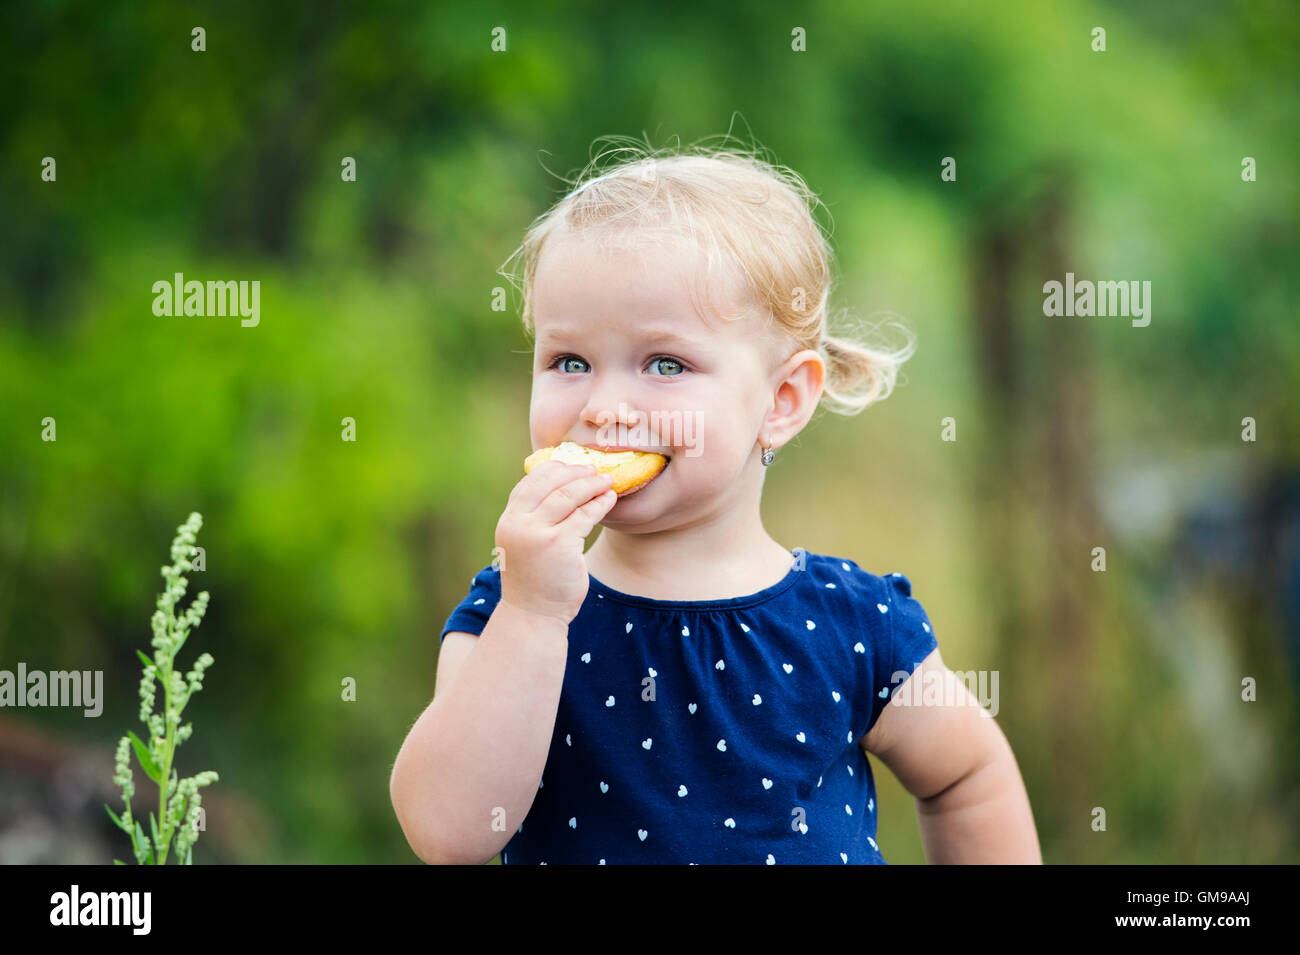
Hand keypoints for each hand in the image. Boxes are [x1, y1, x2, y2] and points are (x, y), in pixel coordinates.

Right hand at [494, 460, 617, 624]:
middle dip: (576, 472)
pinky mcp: (560, 545)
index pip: (530, 482)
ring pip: (569, 495)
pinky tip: (610, 499)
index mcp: (509, 520)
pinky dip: (600, 504)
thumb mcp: (524, 542)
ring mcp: (538, 534)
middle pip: (551, 483)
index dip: (554, 469)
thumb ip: (533, 516)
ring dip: (591, 484)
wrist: (534, 614)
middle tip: (595, 470)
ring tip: (607, 481)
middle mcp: (519, 523)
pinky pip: (585, 515)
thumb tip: (560, 484)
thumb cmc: (534, 578)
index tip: (573, 466)